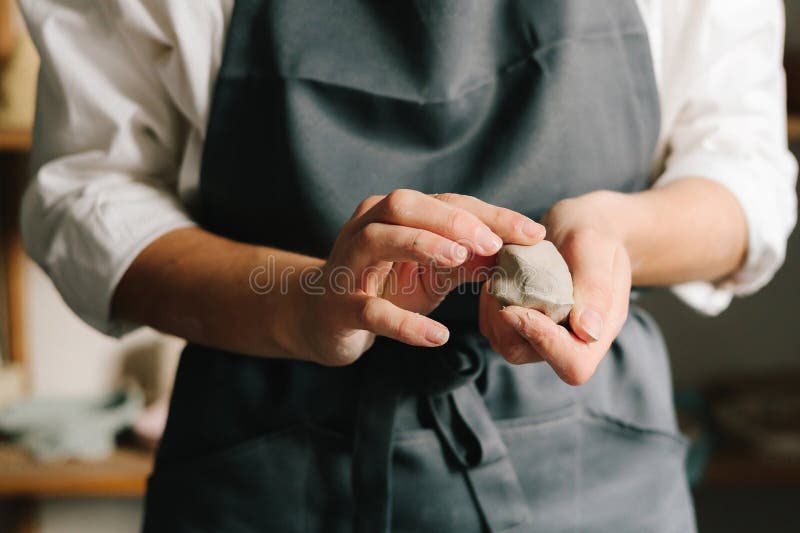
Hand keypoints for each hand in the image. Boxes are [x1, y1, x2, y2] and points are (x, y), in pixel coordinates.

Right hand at [286, 190, 544, 365]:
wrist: (320, 318)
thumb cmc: (381, 287)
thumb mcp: (429, 271)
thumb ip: (467, 260)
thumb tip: (517, 254)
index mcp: (392, 215)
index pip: (445, 202)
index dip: (489, 214)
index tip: (532, 232)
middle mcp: (366, 228)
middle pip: (406, 205)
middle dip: (453, 220)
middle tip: (495, 243)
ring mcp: (348, 265)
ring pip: (378, 239)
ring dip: (423, 245)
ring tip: (462, 261)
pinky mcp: (339, 307)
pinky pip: (370, 310)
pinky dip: (404, 322)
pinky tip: (437, 335)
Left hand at [479, 192, 631, 384]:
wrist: (577, 224)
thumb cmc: (593, 232)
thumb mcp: (596, 248)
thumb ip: (595, 288)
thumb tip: (589, 332)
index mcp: (599, 329)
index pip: (573, 364)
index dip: (545, 343)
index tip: (520, 307)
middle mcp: (570, 339)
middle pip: (529, 355)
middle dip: (508, 322)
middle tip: (505, 283)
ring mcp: (542, 334)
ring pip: (505, 342)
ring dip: (494, 311)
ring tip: (503, 277)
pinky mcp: (520, 323)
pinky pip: (493, 327)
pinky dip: (488, 304)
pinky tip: (499, 278)